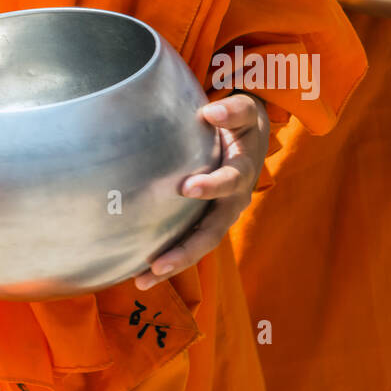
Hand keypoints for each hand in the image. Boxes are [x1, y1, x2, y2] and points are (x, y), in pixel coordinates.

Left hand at [133, 94, 268, 288]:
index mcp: (242, 172)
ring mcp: (219, 217)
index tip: (187, 188)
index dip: (212, 186)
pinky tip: (138, 273)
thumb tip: (211, 112)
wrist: (251, 140)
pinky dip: (167, 259)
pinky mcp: (205, 222)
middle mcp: (232, 202)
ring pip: (198, 246)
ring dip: (173, 264)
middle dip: (185, 250)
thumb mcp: (246, 111)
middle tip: (157, 263)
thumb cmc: (243, 124)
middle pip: (211, 232)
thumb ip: (233, 111)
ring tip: (142, 280)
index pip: (229, 181)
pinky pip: (188, 243)